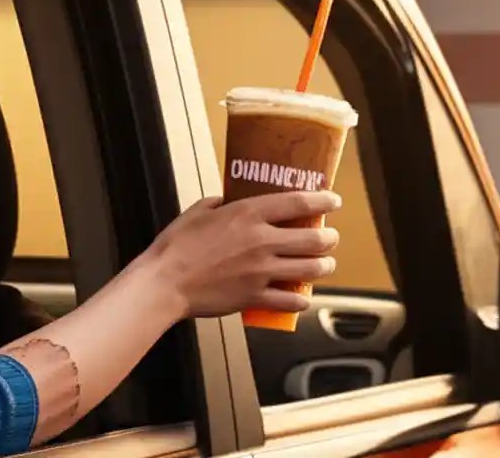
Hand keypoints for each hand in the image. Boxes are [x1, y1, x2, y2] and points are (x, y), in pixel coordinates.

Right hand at [142, 191, 341, 319]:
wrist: (165, 282)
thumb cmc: (176, 245)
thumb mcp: (197, 211)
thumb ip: (219, 203)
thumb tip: (228, 201)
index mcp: (248, 214)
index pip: (299, 203)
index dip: (323, 200)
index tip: (333, 200)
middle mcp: (262, 241)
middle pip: (315, 239)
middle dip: (329, 238)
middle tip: (330, 237)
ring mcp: (262, 271)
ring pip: (311, 269)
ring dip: (323, 266)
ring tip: (324, 264)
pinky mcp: (255, 297)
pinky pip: (291, 300)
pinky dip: (301, 298)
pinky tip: (302, 296)